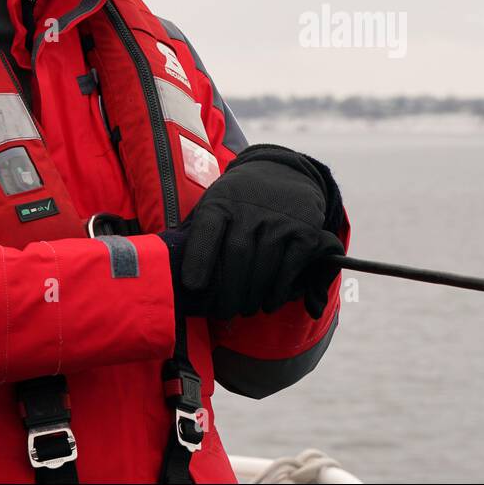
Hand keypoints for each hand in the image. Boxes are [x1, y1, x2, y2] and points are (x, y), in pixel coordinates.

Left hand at [167, 144, 345, 320]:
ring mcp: (281, 218)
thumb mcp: (215, 201)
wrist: (284, 172)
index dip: (199, 259)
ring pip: (264, 264)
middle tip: (224, 312)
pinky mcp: (306, 229)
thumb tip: (176, 272)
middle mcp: (252, 207)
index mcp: (222, 200)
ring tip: (245, 310)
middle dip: (229, 290)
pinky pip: (290, 266)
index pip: (208, 228)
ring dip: (253, 295)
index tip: (193, 287)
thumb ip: (198, 231)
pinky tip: (270, 302)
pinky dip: (279, 289)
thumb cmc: (239, 200)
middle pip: (237, 253)